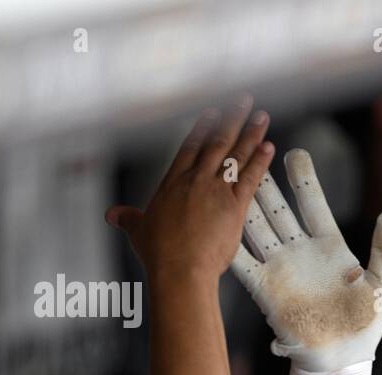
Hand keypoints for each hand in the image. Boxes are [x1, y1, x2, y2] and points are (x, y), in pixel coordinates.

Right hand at [106, 95, 273, 279]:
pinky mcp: (234, 206)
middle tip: (243, 100)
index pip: (190, 147)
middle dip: (231, 119)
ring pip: (235, 154)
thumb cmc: (158, 254)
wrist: (179, 269)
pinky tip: (269, 145)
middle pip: (216, 142)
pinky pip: (250, 177)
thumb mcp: (138, 231)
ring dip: (250, 133)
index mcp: (172, 183)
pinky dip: (260, 161)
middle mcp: (195, 180)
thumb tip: (112, 215)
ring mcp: (215, 190)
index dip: (203, 128)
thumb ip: (128, 218)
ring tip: (261, 115)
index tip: (213, 113)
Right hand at [229, 150, 381, 372]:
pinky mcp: (265, 290)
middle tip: (250, 152)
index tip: (294, 152)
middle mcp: (300, 252)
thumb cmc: (366, 323)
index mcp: (330, 246)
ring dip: (242, 202)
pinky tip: (216, 221)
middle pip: (277, 209)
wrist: (344, 360)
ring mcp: (280, 268)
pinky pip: (242, 262)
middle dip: (264, 182)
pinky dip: (228, 242)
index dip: (303, 180)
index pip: (313, 204)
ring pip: (256, 227)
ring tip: (228, 176)